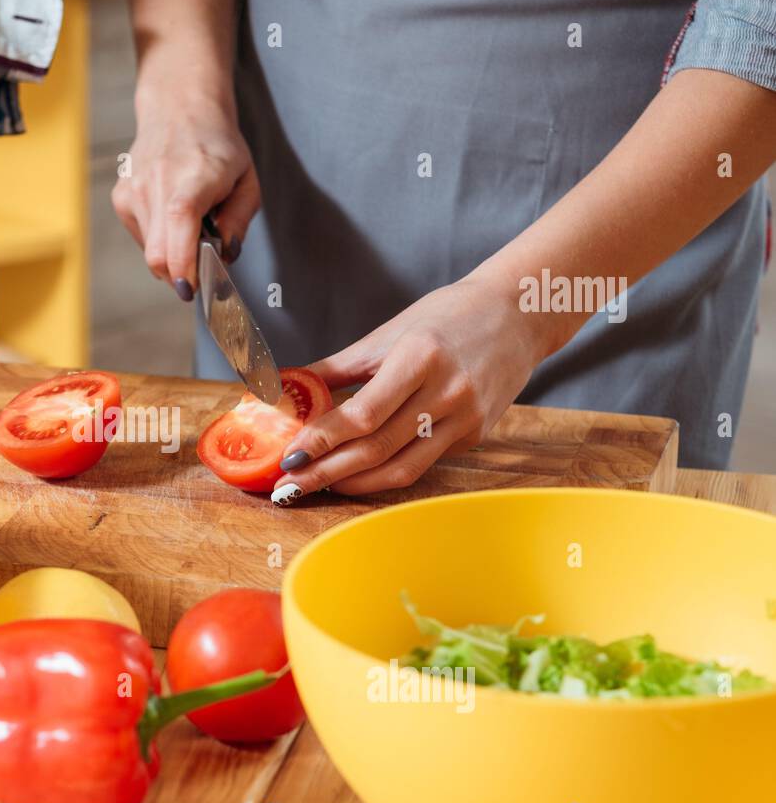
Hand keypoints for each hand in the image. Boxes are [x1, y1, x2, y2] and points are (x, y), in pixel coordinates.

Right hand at [111, 96, 258, 299]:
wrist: (178, 110)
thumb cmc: (217, 147)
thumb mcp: (246, 180)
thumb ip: (239, 221)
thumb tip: (225, 255)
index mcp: (194, 176)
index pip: (180, 221)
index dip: (183, 262)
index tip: (191, 286)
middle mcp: (157, 183)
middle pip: (158, 254)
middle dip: (181, 275)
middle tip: (200, 272)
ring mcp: (134, 192)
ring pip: (151, 254)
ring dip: (173, 256)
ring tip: (190, 227)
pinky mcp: (121, 199)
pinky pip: (143, 240)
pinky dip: (160, 241)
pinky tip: (171, 218)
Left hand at [275, 275, 561, 496]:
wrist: (518, 315)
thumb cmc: (447, 318)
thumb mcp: (388, 333)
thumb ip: (336, 368)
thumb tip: (285, 389)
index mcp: (420, 358)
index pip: (363, 414)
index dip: (323, 439)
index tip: (290, 455)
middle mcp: (447, 392)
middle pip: (377, 448)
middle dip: (327, 472)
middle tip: (289, 485)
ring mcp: (465, 419)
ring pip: (401, 468)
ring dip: (353, 484)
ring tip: (316, 487)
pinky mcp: (474, 437)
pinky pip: (421, 464)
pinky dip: (383, 474)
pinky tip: (355, 475)